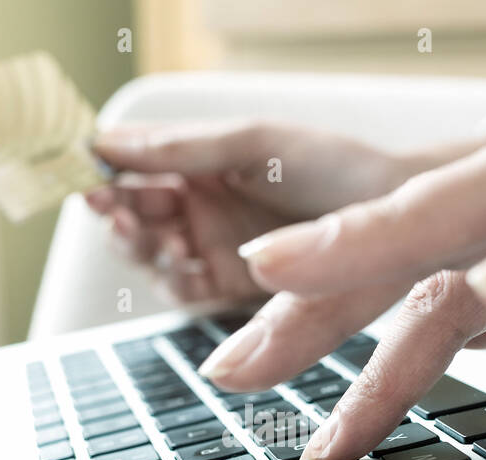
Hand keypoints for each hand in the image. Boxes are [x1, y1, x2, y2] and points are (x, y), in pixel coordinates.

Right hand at [87, 120, 482, 302]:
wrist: (396, 212)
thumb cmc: (330, 165)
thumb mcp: (254, 143)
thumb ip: (186, 146)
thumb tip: (108, 140)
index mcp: (198, 166)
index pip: (134, 171)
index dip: (107, 175)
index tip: (89, 175)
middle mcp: (200, 210)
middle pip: (135, 219)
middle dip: (120, 216)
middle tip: (116, 212)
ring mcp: (214, 252)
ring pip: (154, 259)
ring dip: (142, 251)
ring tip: (146, 236)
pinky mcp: (233, 293)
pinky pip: (188, 293)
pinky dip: (176, 283)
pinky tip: (180, 268)